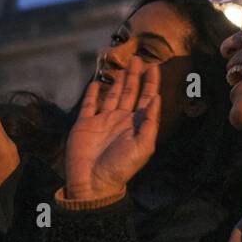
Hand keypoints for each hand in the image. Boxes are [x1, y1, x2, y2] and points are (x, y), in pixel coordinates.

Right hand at [64, 57, 159, 200]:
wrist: (93, 182)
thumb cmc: (121, 167)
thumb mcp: (143, 146)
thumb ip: (150, 122)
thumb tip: (157, 98)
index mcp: (136, 125)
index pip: (146, 99)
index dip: (151, 83)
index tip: (154, 67)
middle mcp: (120, 120)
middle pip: (130, 93)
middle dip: (135, 76)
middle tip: (138, 59)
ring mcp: (102, 121)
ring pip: (112, 95)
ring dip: (118, 81)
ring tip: (124, 66)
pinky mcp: (85, 124)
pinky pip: (89, 104)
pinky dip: (93, 93)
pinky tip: (96, 82)